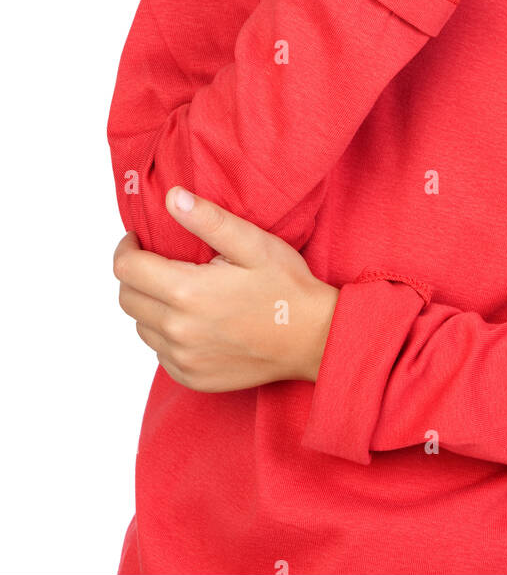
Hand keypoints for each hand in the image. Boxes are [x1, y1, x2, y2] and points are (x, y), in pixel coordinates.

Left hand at [113, 187, 339, 391]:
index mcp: (187, 292)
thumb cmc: (286, 287)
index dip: (126, 248)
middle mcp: (178, 330)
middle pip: (127, 298)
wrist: (313, 339)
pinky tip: (194, 321)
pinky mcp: (192, 377)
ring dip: (150, 306)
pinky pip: (160, 352)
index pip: (126, 269)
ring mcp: (183, 359)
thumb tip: (171, 197)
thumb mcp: (252, 243)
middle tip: (159, 262)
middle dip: (135, 275)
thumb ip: (208, 219)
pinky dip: (166, 334)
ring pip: (141, 326)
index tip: (138, 239)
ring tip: (180, 291)